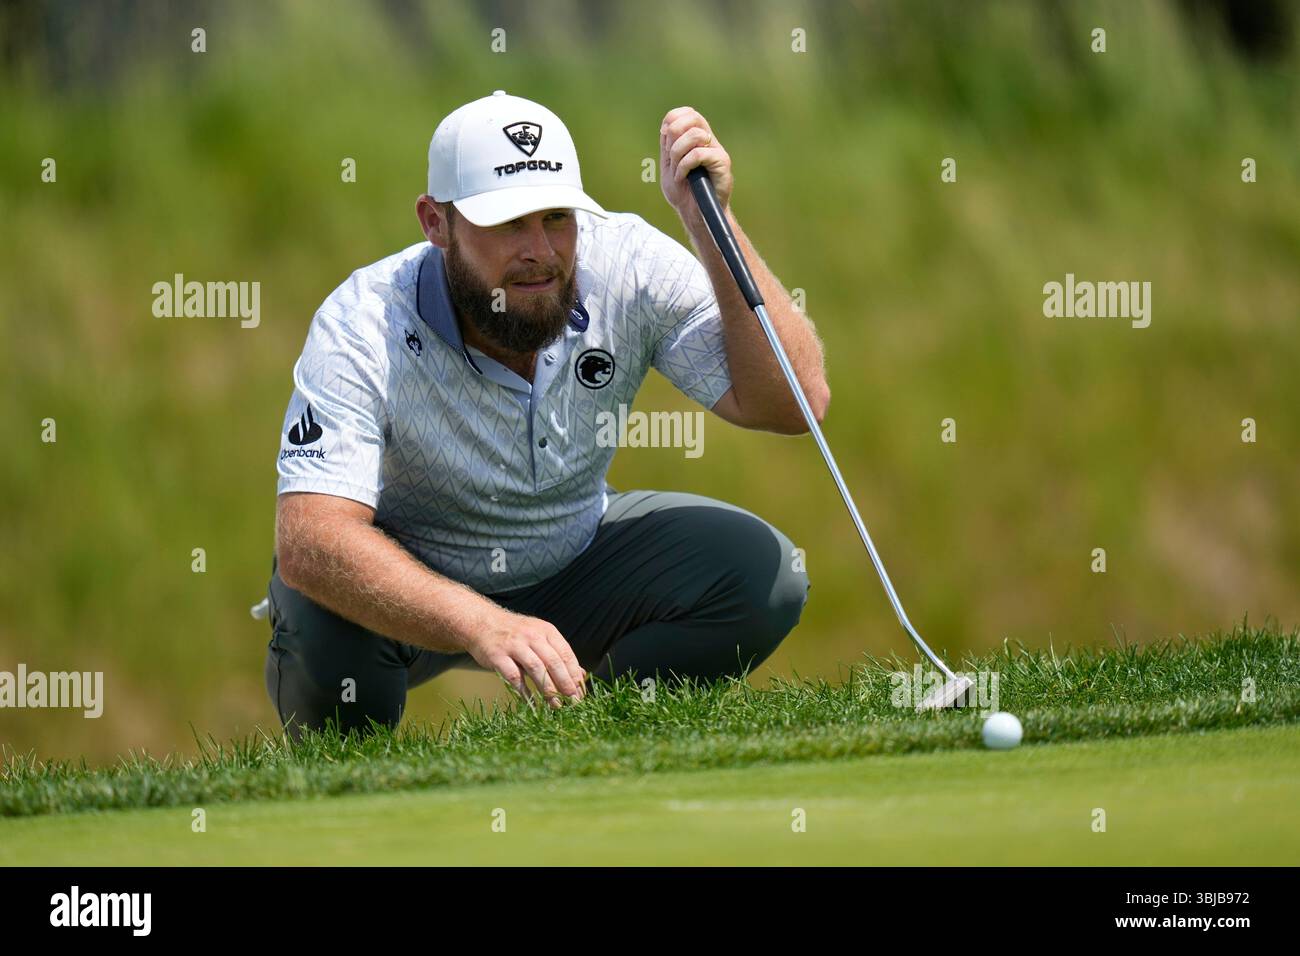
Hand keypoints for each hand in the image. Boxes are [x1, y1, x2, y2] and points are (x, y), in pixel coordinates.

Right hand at [463, 607, 586, 707]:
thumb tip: (582, 675)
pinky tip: (533, 704)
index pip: (566, 654)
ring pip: (537, 669)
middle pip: (554, 662)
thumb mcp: (540, 637)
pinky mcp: (498, 656)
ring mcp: (515, 645)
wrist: (482, 623)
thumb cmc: (515, 634)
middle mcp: (533, 636)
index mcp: (546, 631)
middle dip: (566, 684)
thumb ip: (559, 655)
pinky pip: (514, 677)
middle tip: (574, 702)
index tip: (581, 692)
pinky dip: (525, 692)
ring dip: (548, 690)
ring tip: (557, 705)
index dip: (575, 675)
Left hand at [659, 106, 732, 219]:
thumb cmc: (684, 192)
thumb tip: (666, 125)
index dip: (671, 122)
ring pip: (695, 134)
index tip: (665, 144)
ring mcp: (717, 150)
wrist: (696, 214)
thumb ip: (668, 144)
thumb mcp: (669, 165)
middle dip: (673, 135)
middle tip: (670, 156)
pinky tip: (682, 177)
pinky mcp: (723, 163)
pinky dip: (683, 166)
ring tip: (677, 171)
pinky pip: (699, 154)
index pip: (685, 112)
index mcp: (696, 137)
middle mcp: (709, 140)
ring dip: (677, 153)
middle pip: (692, 117)